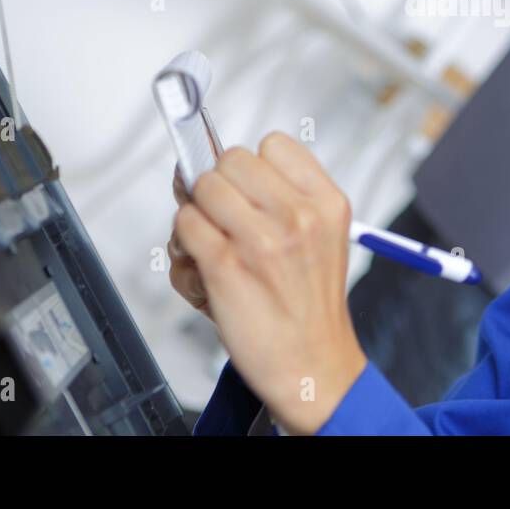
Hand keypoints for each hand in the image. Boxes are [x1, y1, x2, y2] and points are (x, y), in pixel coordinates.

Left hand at [172, 132, 367, 435]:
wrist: (311, 365)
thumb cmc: (307, 305)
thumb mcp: (320, 237)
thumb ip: (279, 197)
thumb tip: (211, 165)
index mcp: (326, 202)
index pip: (273, 143)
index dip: (252, 167)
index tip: (247, 189)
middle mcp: (298, 215)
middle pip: (231, 158)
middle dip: (219, 186)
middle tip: (223, 217)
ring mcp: (261, 239)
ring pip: (202, 187)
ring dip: (196, 214)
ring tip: (211, 244)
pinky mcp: (226, 265)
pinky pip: (184, 225)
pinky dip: (183, 246)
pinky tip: (202, 268)